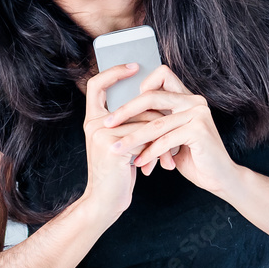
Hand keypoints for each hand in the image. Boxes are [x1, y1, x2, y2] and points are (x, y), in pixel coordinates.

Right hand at [80, 63, 167, 218]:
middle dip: (157, 119)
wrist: (106, 202)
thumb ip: (128, 122)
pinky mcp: (113, 148)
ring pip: (144, 122)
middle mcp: (94, 124)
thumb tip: (154, 99)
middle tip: (174, 124)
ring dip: (162, 138)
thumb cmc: (117, 172)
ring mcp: (101, 135)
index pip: (97, 84)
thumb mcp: (120, 142)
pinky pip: (146, 138)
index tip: (134, 65)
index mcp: (93, 120)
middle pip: (134, 106)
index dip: (114, 72)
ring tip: (170, 154)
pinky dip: (158, 150)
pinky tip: (163, 164)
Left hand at [101, 64, 240, 195]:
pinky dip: (149, 153)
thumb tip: (124, 112)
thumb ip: (159, 119)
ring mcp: (198, 114)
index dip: (141, 83)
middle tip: (107, 124)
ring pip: (155, 123)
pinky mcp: (199, 130)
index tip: (123, 103)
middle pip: (152, 96)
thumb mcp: (172, 134)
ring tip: (116, 149)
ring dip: (132, 138)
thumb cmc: (193, 156)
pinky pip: (165, 141)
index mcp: (188, 97)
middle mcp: (195, 100)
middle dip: (126, 111)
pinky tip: (139, 163)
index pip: (162, 75)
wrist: (220, 177)